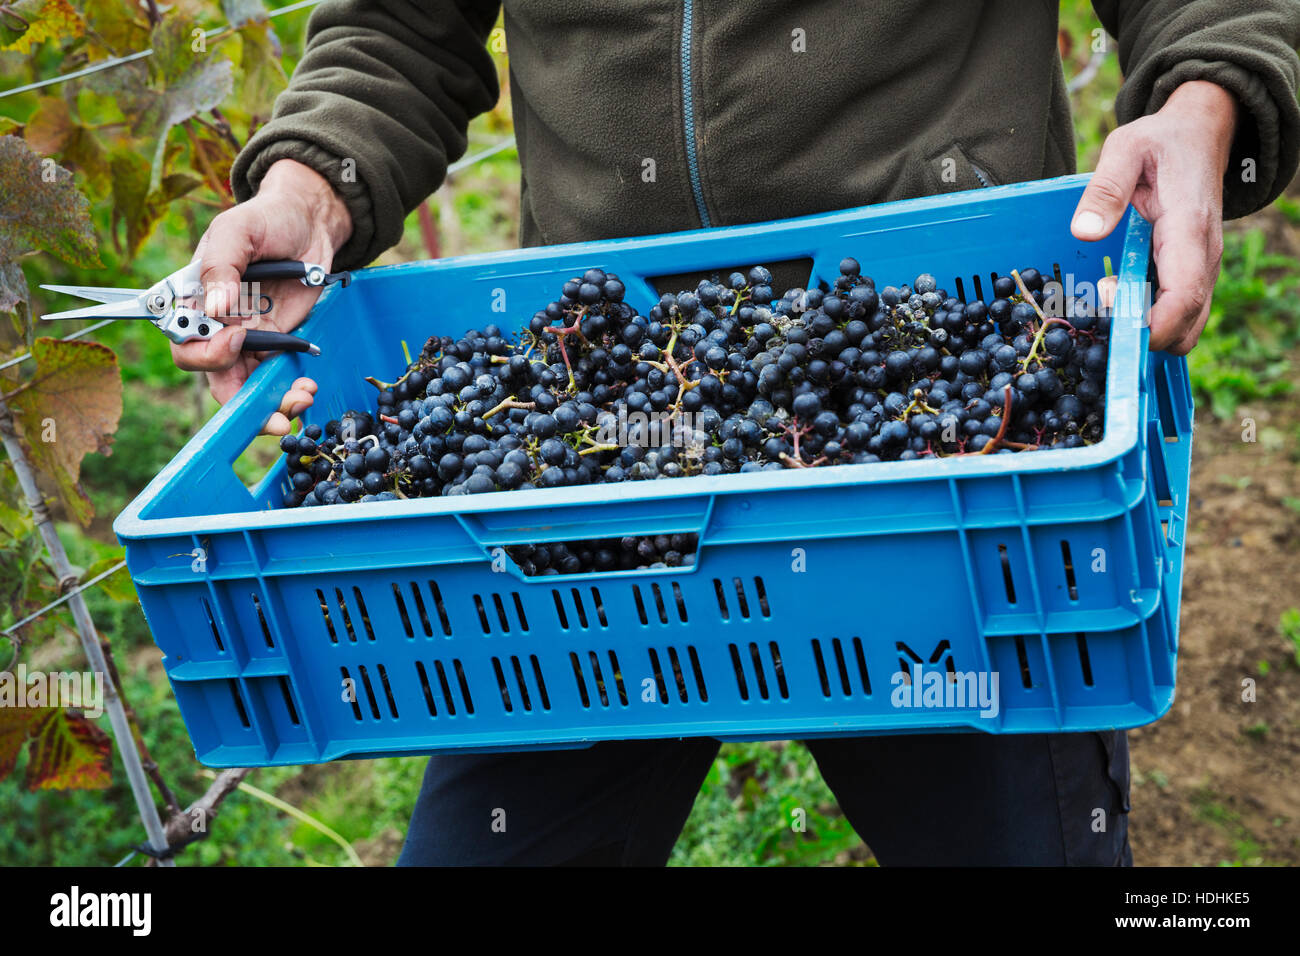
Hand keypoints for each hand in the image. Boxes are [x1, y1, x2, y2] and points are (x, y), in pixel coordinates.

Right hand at [171, 158, 352, 433]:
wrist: (310, 223)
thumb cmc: (267, 219)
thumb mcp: (238, 230)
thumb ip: (221, 265)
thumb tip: (216, 309)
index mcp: (194, 299)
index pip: (184, 344)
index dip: (207, 353)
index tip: (239, 338)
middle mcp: (216, 326)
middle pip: (215, 377)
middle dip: (241, 399)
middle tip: (275, 406)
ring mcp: (247, 338)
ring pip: (245, 387)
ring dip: (270, 404)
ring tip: (300, 400)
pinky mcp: (276, 344)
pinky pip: (273, 379)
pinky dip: (287, 392)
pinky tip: (307, 389)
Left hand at [1070, 80, 1237, 353]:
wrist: (1199, 134)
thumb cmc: (1160, 141)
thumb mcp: (1126, 149)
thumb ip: (1105, 189)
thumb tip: (1083, 232)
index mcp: (1188, 228)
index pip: (1184, 294)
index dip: (1155, 325)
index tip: (1118, 334)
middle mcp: (1203, 255)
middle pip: (1188, 322)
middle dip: (1145, 336)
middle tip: (1100, 318)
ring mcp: (1201, 266)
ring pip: (1187, 323)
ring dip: (1147, 330)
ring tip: (1105, 306)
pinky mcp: (1193, 270)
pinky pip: (1180, 311)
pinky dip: (1152, 320)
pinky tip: (1118, 303)